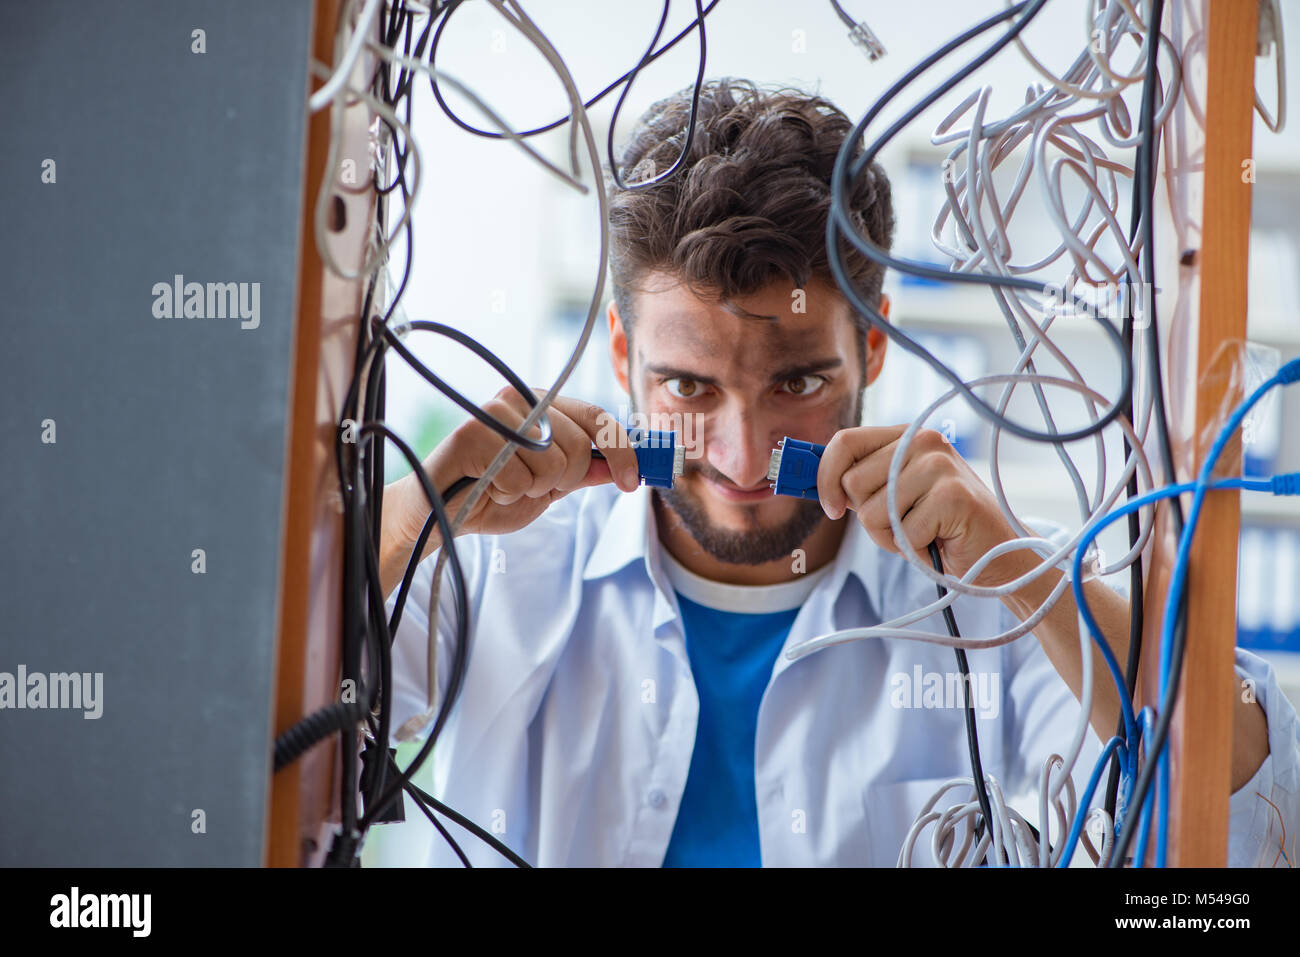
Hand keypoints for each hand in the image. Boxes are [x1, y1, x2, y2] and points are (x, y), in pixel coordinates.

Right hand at [387, 386, 641, 562]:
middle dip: (567, 479)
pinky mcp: (473, 433)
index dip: (622, 451)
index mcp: (543, 404)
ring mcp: (497, 413)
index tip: (633, 482)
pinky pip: (519, 476)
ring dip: (535, 489)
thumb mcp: (550, 486)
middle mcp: (522, 398)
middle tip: (538, 487)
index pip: (596, 417)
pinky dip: (508, 493)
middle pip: (581, 444)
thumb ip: (584, 471)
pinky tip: (489, 486)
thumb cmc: (494, 495)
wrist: (443, 513)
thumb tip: (625, 466)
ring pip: (554, 463)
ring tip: (508, 485)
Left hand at [814, 425, 1019, 582]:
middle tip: (903, 523)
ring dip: (890, 536)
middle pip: (852, 483)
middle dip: (868, 517)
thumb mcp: (892, 497)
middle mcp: (922, 441)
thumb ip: (859, 484)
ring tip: (921, 531)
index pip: (844, 441)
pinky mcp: (952, 496)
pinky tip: (936, 540)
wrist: (994, 553)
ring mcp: (939, 465)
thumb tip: (807, 479)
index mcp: (904, 436)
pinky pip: (900, 532)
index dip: (825, 477)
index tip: (830, 508)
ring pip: (871, 512)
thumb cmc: (936, 526)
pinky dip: (913, 549)